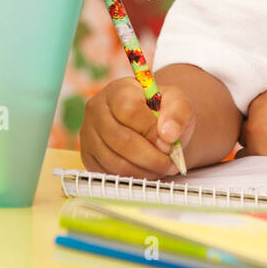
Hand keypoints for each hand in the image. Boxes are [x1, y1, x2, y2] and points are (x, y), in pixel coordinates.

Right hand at [79, 77, 194, 177]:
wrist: (151, 125)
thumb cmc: (163, 111)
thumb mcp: (178, 103)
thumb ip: (178, 112)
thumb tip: (168, 134)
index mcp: (118, 90)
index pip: (129, 109)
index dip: (151, 130)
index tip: (170, 142)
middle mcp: (97, 109)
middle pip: (121, 140)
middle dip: (151, 157)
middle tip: (171, 163)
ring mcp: (88, 134)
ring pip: (115, 161)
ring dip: (144, 171)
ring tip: (162, 168)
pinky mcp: (88, 157)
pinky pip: (109, 174)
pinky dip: (133, 178)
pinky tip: (147, 171)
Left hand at [239, 72, 266, 157]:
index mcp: (261, 102)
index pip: (249, 98)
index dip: (263, 100)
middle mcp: (255, 127)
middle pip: (245, 121)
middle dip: (258, 119)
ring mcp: (260, 150)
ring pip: (247, 141)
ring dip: (257, 138)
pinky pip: (252, 161)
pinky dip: (260, 156)